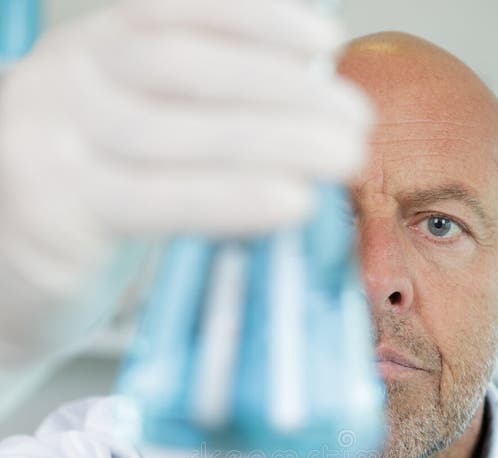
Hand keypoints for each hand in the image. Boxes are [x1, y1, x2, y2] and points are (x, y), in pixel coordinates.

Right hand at [0, 0, 371, 311]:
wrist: (5, 284)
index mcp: (87, 52)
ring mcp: (48, 145)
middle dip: (281, 88)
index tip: (324, 41)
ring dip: (272, 140)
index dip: (253, 19)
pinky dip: (229, 198)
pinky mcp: (52, 216)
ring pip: (175, 131)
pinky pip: (155, 202)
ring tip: (342, 160)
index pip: (172, 13)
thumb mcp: (129, 146)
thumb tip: (304, 113)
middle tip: (356, 121)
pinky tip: (287, 201)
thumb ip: (193, 122)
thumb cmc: (87, 215)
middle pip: (182, 67)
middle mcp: (60, 81)